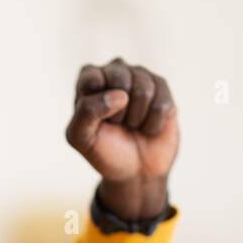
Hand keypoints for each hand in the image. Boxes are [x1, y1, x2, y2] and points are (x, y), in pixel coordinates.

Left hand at [65, 58, 179, 219]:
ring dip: (136, 118)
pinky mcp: (163, 88)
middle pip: (119, 77)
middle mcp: (114, 71)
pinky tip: (148, 127)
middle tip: (117, 123)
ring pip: (143, 90)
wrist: (135, 172)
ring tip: (132, 125)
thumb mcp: (80, 138)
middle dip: (118, 111)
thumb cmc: (104, 150)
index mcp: (89, 79)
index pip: (91, 78)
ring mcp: (140, 77)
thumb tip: (120, 95)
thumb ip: (86, 112)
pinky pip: (161, 103)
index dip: (96, 106)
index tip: (97, 122)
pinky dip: (153, 124)